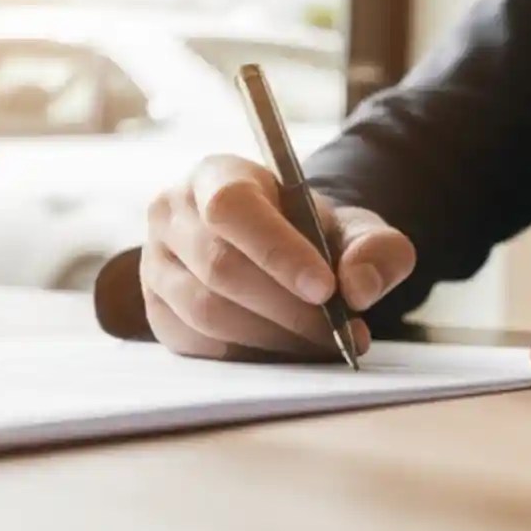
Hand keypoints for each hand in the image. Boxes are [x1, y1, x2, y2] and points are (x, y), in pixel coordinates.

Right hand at [141, 155, 415, 362]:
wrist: (275, 249)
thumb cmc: (308, 233)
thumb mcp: (352, 227)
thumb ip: (375, 248)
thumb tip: (357, 288)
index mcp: (214, 175)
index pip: (232, 208)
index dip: (277, 251)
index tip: (325, 288)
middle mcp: (171, 215)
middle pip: (220, 267)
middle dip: (287, 308)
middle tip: (340, 332)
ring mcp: (155, 265)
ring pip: (206, 312)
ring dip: (272, 337)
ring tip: (321, 344)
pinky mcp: (157, 312)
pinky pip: (196, 343)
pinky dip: (248, 354)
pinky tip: (285, 350)